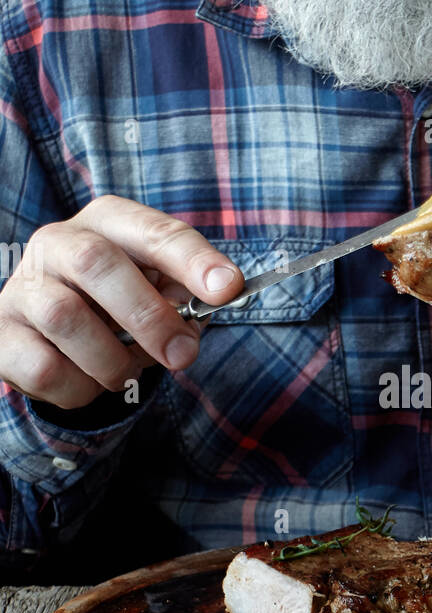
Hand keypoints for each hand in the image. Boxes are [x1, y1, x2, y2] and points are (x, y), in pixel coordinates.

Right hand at [0, 195, 244, 409]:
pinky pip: (43, 367)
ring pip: (65, 318)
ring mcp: (23, 287)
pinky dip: (78, 388)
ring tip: (125, 374)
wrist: (46, 337)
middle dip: (148, 315)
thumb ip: (182, 300)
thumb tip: (201, 316)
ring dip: (111, 360)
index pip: (152, 231)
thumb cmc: (113, 307)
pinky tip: (86, 382)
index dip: (192, 259)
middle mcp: (57, 243)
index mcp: (106, 224)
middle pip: (97, 263)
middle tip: (182, 355)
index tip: (228, 288)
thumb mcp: (154, 294)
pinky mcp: (1, 334)